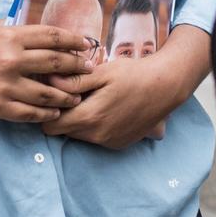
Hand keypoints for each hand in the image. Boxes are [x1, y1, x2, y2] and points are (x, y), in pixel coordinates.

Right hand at [0, 23, 92, 124]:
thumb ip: (14, 30)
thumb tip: (41, 31)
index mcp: (10, 36)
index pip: (51, 36)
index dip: (73, 40)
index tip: (86, 44)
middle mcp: (10, 59)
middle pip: (55, 62)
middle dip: (77, 66)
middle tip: (90, 70)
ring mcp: (5, 84)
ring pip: (47, 92)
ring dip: (66, 95)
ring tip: (76, 96)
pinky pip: (30, 112)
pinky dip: (46, 114)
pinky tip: (54, 113)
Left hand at [40, 52, 184, 148]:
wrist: (166, 87)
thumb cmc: (134, 75)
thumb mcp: (103, 72)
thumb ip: (75, 81)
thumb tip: (49, 82)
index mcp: (90, 118)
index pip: (50, 126)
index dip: (49, 110)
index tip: (53, 95)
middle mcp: (98, 136)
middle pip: (63, 132)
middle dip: (62, 115)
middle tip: (71, 94)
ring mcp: (109, 142)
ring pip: (79, 135)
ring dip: (79, 120)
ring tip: (91, 98)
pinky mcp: (119, 144)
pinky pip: (96, 137)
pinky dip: (95, 125)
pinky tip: (106, 107)